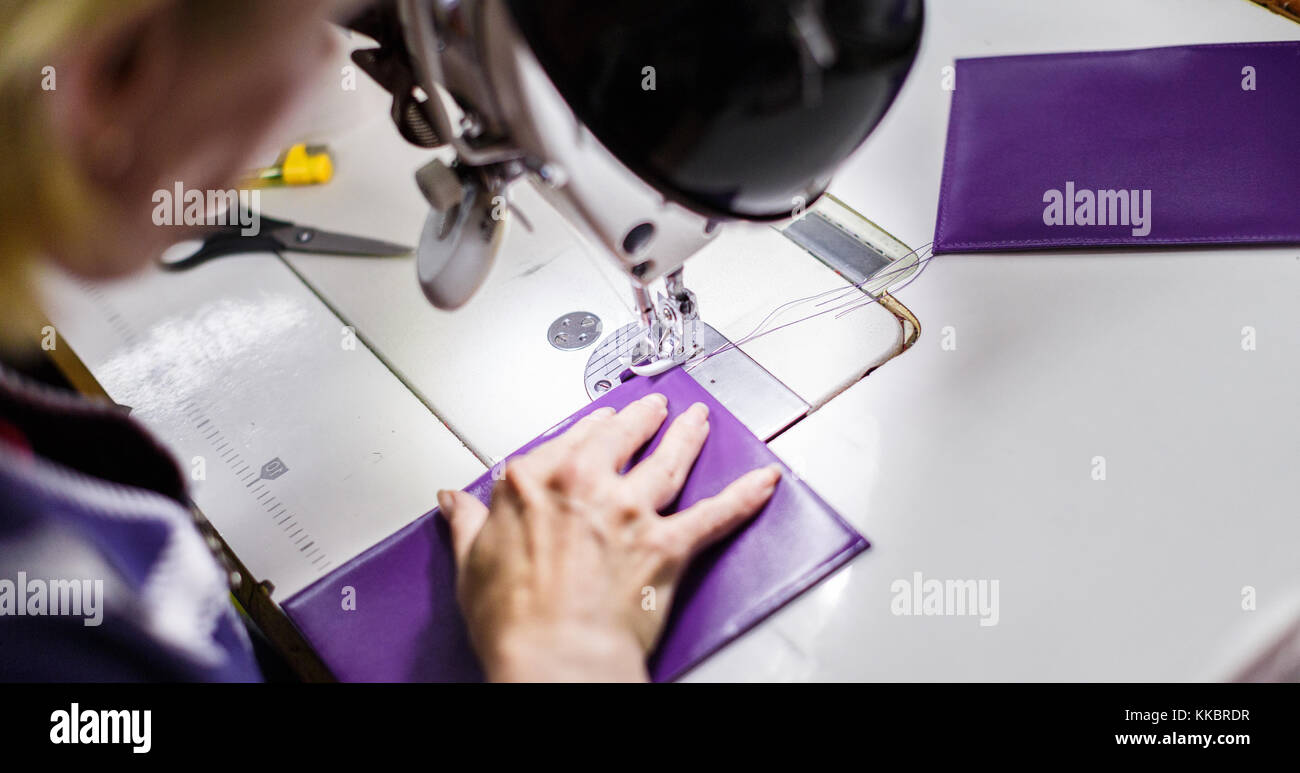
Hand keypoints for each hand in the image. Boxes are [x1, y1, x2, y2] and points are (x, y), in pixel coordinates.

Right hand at [436, 392, 780, 681]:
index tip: (596, 425)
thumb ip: (469, 524)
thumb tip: (455, 503)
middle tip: (653, 407)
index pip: (568, 440)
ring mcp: (631, 511)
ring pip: (669, 459)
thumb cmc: (514, 620)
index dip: (588, 430)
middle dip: (641, 418)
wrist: (556, 656)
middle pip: (622, 437)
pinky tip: (764, 480)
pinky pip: (716, 512)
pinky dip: (745, 495)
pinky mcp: (668, 543)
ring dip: (688, 435)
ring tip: (697, 420)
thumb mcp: (472, 563)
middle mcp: (586, 484)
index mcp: (535, 481)